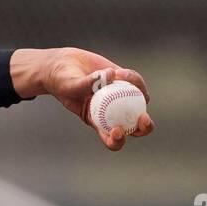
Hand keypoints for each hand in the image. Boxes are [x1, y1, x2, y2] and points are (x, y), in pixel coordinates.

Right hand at [11, 47, 154, 150]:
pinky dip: (132, 78)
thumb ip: (88, 83)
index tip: (116, 129)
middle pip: (134, 127)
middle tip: (143, 118)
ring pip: (139, 102)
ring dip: (137, 89)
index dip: (117, 140)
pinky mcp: (124, 82)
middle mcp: (112, 112)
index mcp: (97, 122)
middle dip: (145, 127)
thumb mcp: (70, 85)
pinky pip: (136, 83)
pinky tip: (118, 71)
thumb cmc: (62, 81)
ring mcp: (120, 97)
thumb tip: (110, 75)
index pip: (110, 139)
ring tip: (120, 74)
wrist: (64, 65)